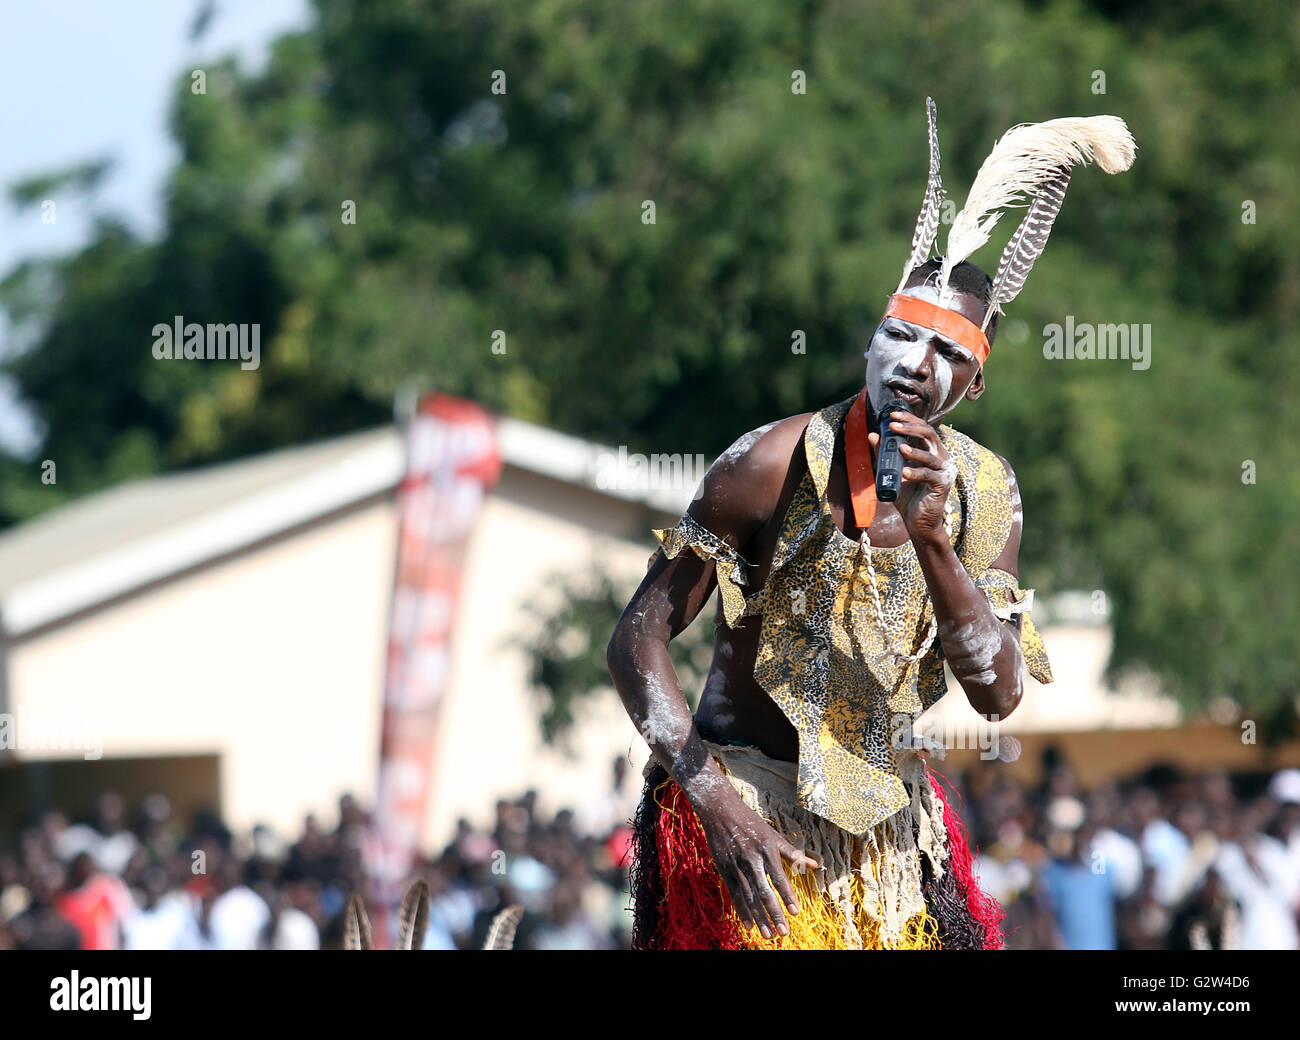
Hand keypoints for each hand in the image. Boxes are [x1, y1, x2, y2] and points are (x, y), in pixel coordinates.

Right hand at [694, 790, 818, 939]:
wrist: (721, 811)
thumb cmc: (751, 822)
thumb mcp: (772, 835)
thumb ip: (792, 853)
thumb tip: (814, 865)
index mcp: (767, 850)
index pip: (779, 878)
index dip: (788, 896)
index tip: (796, 912)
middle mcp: (752, 860)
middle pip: (764, 892)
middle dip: (774, 914)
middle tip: (783, 932)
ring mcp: (737, 866)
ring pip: (749, 897)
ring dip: (759, 918)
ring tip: (768, 934)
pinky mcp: (725, 870)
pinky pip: (735, 894)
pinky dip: (742, 910)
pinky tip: (748, 925)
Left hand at [868, 410, 954, 544]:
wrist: (917, 522)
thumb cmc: (907, 496)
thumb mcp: (892, 472)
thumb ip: (884, 455)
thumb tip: (872, 435)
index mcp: (931, 451)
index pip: (922, 429)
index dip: (909, 420)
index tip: (892, 415)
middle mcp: (941, 458)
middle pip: (929, 435)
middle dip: (910, 428)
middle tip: (892, 425)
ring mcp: (944, 471)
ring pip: (931, 455)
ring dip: (914, 451)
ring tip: (899, 449)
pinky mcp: (943, 485)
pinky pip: (929, 475)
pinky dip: (916, 472)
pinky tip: (904, 473)